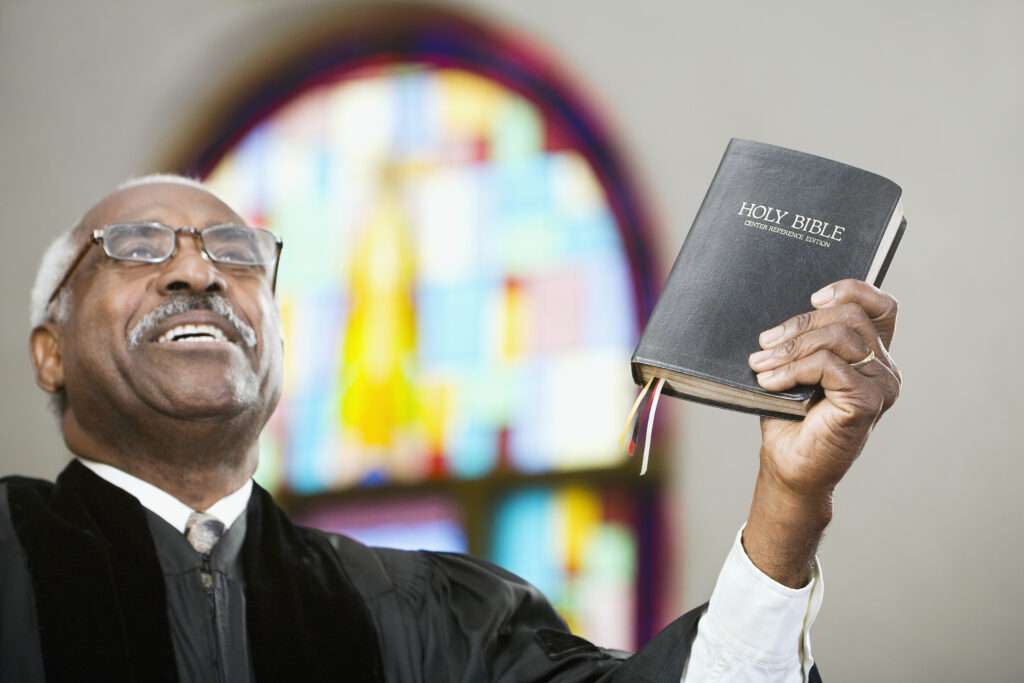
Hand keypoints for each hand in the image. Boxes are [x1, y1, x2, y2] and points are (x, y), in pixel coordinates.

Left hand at [742, 279, 901, 584]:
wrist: (789, 465)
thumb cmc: (791, 417)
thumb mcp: (797, 367)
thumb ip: (805, 338)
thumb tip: (779, 307)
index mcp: (873, 355)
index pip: (881, 306)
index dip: (851, 291)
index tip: (813, 298)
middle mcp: (885, 368)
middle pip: (849, 318)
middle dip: (800, 324)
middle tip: (764, 342)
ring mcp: (881, 386)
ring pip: (838, 338)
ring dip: (790, 348)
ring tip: (760, 364)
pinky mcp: (866, 402)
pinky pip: (829, 365)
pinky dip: (793, 369)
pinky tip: (770, 381)